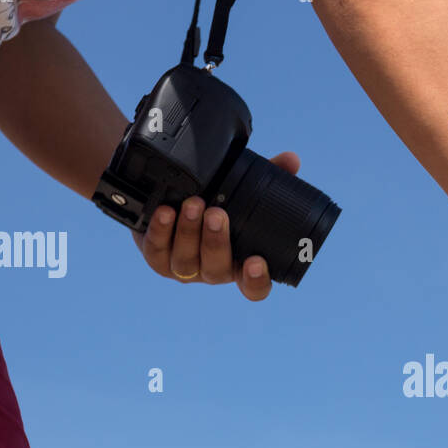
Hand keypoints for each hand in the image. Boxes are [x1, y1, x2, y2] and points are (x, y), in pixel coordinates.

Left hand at [132, 151, 300, 300]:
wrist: (171, 197)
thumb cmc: (216, 200)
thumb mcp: (242, 190)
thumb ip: (266, 179)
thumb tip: (291, 160)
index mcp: (239, 264)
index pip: (254, 287)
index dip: (256, 281)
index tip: (257, 262)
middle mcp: (213, 270)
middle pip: (216, 269)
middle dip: (216, 241)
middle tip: (217, 214)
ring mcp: (184, 267)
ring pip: (186, 261)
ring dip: (189, 232)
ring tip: (193, 203)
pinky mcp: (157, 258)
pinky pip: (157, 251)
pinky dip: (161, 231)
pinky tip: (165, 212)